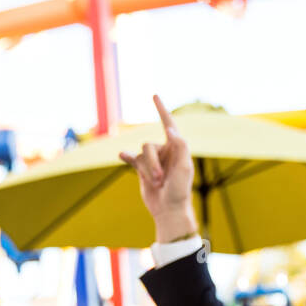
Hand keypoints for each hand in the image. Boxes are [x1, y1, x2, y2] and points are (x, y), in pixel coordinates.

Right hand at [119, 94, 196, 241]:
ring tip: (156, 183)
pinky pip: (131, 159)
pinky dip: (126, 156)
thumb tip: (169, 128)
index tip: (154, 95)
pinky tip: (122, 155)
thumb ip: (179, 146)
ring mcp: (152, 160)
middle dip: (152, 163)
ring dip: (147, 170)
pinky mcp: (142, 169)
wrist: (169, 210)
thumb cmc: (180, 190)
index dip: (161, 110)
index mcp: (177, 148)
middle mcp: (164, 151)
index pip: (168, 124)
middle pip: (148, 145)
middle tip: (161, 179)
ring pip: (141, 155)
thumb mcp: (184, 167)